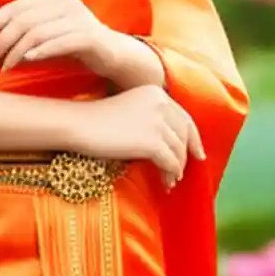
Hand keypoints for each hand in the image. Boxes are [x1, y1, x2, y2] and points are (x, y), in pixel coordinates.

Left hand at [0, 0, 119, 74]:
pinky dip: (40, 52)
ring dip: (16, 52)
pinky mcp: (89, 36)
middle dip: (2, 41)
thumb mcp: (40, 31)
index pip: (16, 7)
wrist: (109, 52)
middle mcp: (66, 0)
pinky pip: (59, 43)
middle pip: (23, 20)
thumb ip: (16, 26)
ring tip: (5, 67)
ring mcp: (79, 16)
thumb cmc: (67, 41)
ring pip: (37, 33)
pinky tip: (26, 60)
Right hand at [69, 85, 205, 189]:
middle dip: (185, 155)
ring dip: (176, 168)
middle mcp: (161, 103)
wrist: (77, 124)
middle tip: (182, 171)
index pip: (183, 117)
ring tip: (170, 180)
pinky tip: (165, 183)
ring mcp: (158, 122)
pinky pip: (170, 163)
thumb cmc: (95, 120)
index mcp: (156, 92)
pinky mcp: (152, 142)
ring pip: (179, 151)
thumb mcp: (129, 108)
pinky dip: (170, 175)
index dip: (193, 138)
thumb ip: (150, 116)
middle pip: (184, 134)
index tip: (197, 153)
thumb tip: (170, 142)